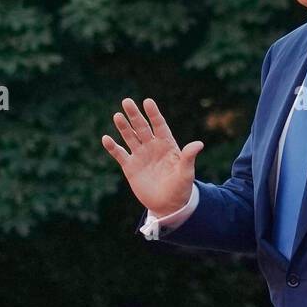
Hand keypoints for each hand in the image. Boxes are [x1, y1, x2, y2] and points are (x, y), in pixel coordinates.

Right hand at [101, 97, 202, 215]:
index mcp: (167, 145)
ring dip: (123, 127)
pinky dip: (112, 147)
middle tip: (127, 101)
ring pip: (130, 137)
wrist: (168, 206)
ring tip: (117, 116)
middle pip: (142, 127)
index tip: (147, 102)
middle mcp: (152, 147)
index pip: (159, 125)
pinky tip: (106, 139)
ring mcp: (140, 155)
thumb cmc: (181, 188)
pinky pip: (119, 154)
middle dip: (135, 115)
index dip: (153, 114)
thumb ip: (189, 158)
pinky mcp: (130, 167)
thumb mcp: (186, 173)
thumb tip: (199, 144)